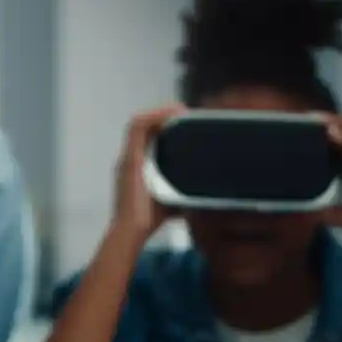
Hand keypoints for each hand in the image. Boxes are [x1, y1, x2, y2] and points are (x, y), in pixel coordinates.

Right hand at [111, 105, 183, 244]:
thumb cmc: (150, 220)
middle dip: (165, 115)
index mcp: (138, 166)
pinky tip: (171, 112)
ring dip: (160, 112)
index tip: (186, 122)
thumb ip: (187, 191)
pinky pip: (137, 127)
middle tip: (188, 114)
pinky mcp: (130, 158)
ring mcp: (128, 157)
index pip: (148, 135)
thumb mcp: (175, 199)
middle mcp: (130, 158)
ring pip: (139, 122)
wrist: (132, 232)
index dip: (165, 124)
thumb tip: (212, 192)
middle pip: (145, 126)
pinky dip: (153, 115)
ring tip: (181, 110)